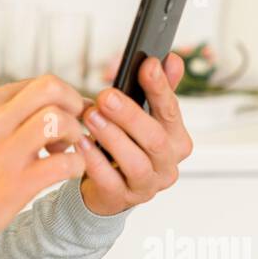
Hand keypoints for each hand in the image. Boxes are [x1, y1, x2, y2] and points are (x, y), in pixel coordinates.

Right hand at [0, 74, 88, 237]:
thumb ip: (0, 110)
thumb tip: (44, 101)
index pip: (36, 83)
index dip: (60, 97)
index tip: (64, 114)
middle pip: (50, 88)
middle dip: (73, 103)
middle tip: (73, 123)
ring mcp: (5, 152)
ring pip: (59, 120)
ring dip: (74, 134)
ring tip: (64, 149)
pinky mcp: (18, 182)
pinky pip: (65, 162)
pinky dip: (76, 165)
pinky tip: (67, 171)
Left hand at [75, 53, 192, 216]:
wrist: (108, 188)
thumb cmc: (127, 146)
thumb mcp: (144, 117)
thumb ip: (158, 90)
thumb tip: (171, 59)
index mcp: (177, 140)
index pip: (172, 111)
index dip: (160, 88)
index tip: (147, 65)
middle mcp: (167, 165)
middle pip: (155, 138)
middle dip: (130, 115)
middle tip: (106, 96)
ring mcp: (147, 185)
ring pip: (135, 162)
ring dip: (112, 137)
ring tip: (91, 117)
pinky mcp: (122, 199)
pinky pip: (109, 181)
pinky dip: (94, 161)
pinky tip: (80, 143)